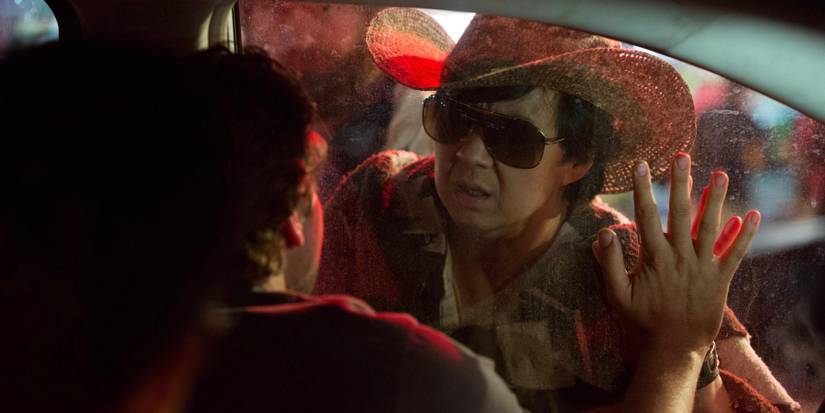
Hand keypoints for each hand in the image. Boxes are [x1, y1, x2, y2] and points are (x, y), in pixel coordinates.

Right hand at [592, 152, 760, 353]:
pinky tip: (752, 216)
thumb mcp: (617, 295)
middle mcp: (680, 256)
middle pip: (681, 212)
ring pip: (711, 226)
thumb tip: (602, 233)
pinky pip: (735, 253)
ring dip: (715, 199)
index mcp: (654, 257)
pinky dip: (744, 235)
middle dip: (681, 183)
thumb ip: (609, 263)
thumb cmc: (642, 321)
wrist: (674, 348)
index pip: (646, 215)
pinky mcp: (720, 278)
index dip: (642, 189)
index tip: (640, 165)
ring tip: (719, 175)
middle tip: (682, 157)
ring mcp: (702, 266)